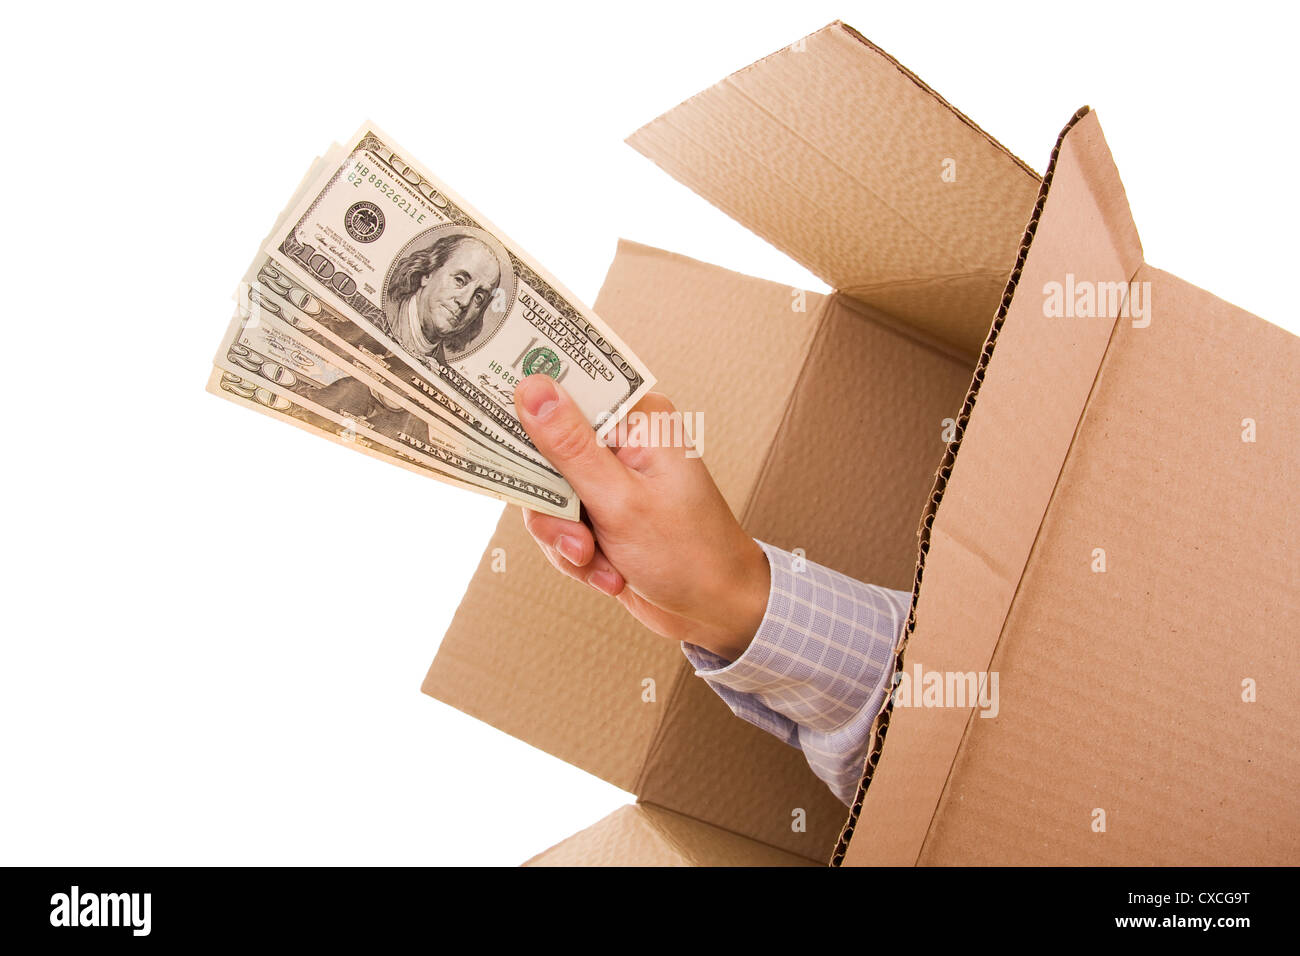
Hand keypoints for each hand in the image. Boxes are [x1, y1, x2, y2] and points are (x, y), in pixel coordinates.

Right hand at [514, 374, 769, 661]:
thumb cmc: (689, 555)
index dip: (529, 405)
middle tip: (575, 536)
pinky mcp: (603, 515)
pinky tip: (609, 575)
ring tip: (597, 562)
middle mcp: (624, 443)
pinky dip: (577, 558)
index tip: (494, 420)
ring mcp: (611, 481)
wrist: (717, 613)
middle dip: (552, 504)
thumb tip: (532, 389)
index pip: (569, 390)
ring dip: (566, 540)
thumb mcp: (620, 500)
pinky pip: (561, 527)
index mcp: (638, 420)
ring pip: (548, 497)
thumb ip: (570, 446)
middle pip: (547, 450)